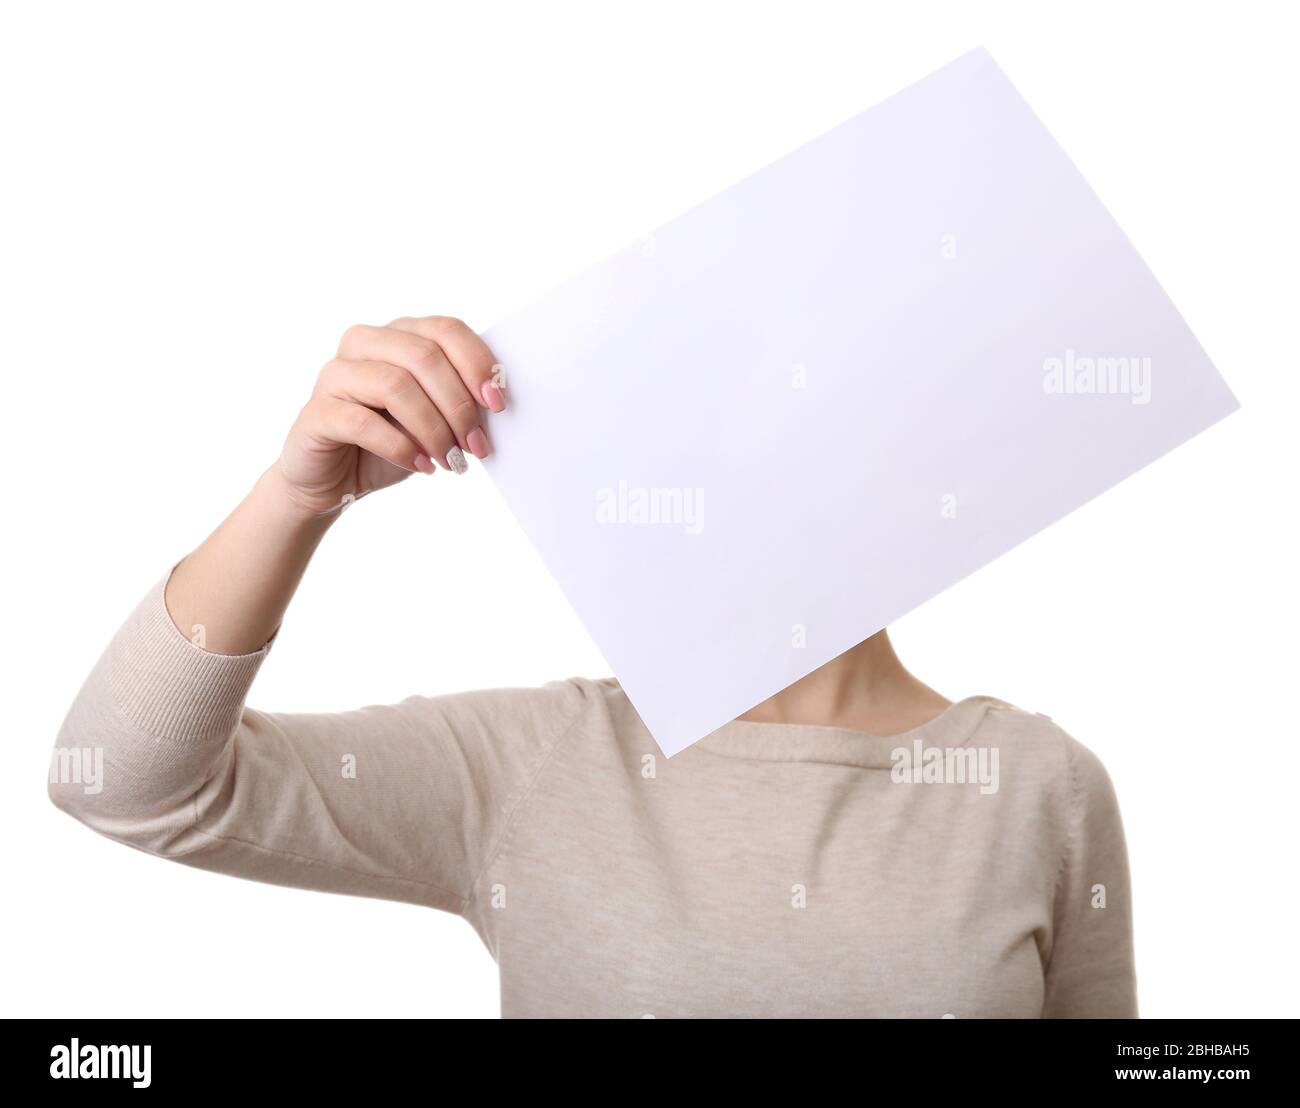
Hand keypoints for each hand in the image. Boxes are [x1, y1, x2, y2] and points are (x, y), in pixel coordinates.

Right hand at [276, 315, 506, 515]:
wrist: (335, 480)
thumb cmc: (391, 441)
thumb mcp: (433, 417)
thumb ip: (459, 400)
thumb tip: (495, 400)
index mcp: (398, 335)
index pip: (445, 329)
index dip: (477, 364)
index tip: (498, 404)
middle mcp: (363, 344)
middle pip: (423, 356)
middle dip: (458, 405)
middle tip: (476, 445)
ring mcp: (334, 375)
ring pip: (395, 385)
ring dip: (433, 429)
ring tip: (450, 460)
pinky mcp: (316, 412)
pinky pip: (363, 423)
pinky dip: (401, 447)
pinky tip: (422, 466)